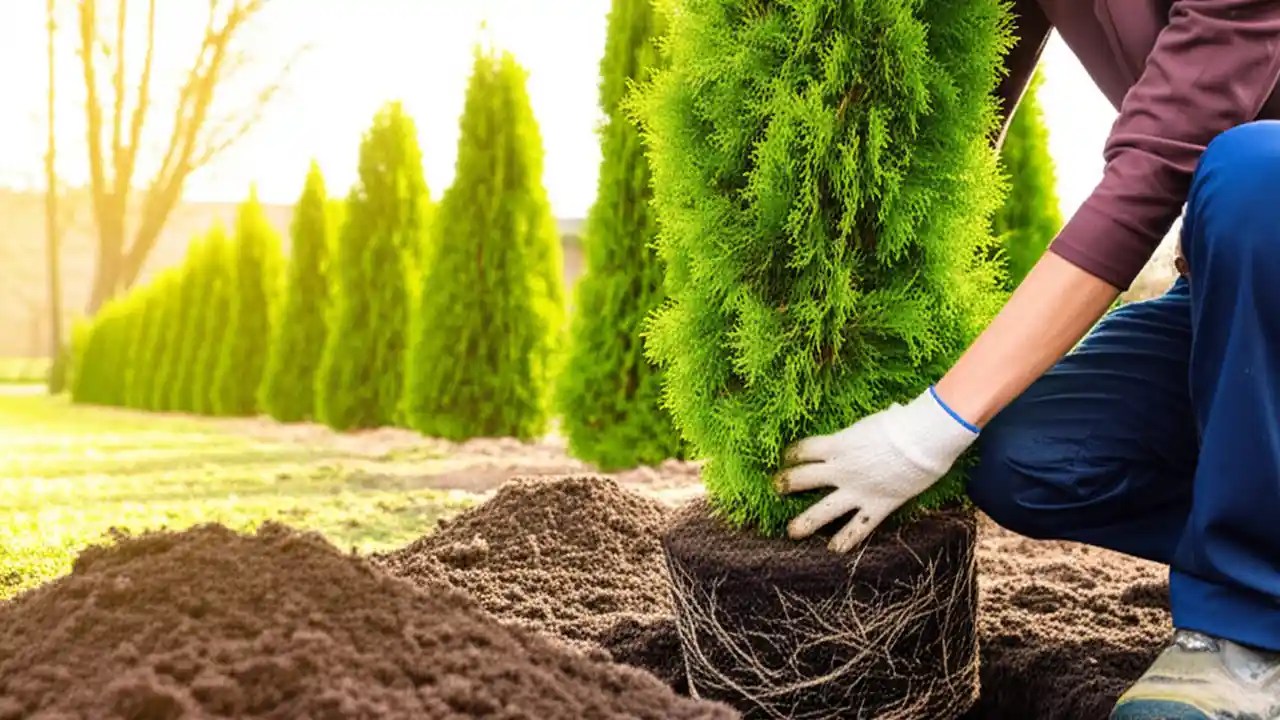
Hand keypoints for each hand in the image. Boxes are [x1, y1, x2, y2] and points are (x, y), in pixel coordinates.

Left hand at [774, 388, 978, 552]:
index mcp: (838, 444)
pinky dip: (846, 539)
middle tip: (776, 488)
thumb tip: (891, 414)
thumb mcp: (877, 422)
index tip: (787, 457)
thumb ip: (872, 429)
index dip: (793, 453)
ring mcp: (856, 489)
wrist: (920, 439)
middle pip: (803, 478)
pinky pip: (857, 526)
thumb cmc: (903, 423)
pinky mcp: (876, 505)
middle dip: (787, 483)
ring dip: (805, 521)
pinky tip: (835, 550)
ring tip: (792, 531)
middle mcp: (840, 468)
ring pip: (822, 510)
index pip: (805, 449)